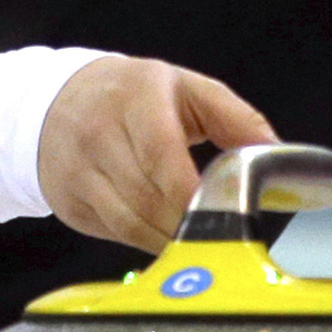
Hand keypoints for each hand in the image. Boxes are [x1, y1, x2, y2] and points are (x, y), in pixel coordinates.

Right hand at [37, 55, 276, 251]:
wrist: (56, 99)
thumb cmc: (134, 95)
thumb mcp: (187, 89)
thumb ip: (236, 118)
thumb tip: (275, 150)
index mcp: (136, 99)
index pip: (162, 156)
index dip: (192, 193)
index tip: (224, 212)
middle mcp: (98, 134)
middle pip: (147, 198)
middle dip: (188, 223)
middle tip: (222, 235)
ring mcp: (76, 171)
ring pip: (128, 223)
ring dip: (168, 240)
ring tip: (199, 242)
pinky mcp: (67, 202)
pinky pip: (111, 233)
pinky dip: (143, 241)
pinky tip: (165, 236)